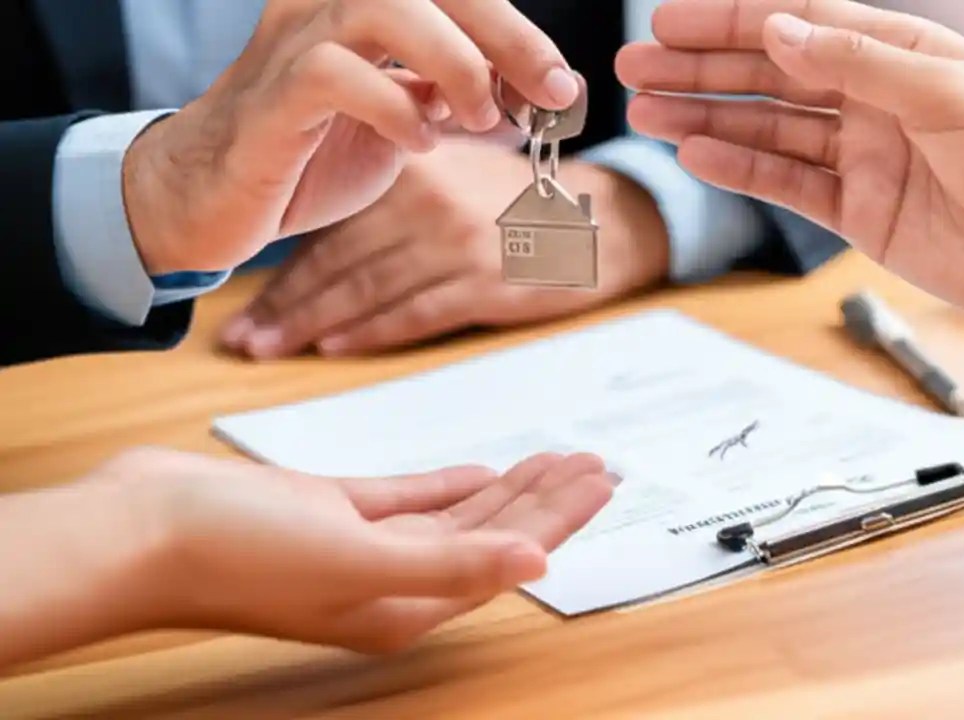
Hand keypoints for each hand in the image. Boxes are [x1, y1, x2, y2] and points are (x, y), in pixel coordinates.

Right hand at [0, 448, 612, 663]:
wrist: (137, 531)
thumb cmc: (238, 554)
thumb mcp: (358, 558)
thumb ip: (453, 560)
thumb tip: (539, 562)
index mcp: (407, 603)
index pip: (506, 556)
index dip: (559, 519)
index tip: (602, 481)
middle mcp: (391, 579)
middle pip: (491, 535)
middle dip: (545, 500)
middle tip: (594, 462)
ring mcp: (359, 544)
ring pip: (456, 515)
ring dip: (507, 488)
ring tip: (555, 459)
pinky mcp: (328, 509)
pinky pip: (408, 498)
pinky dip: (448, 485)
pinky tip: (480, 472)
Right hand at [122, 0, 581, 276]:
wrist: (214, 196)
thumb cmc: (307, 153)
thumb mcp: (403, 123)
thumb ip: (456, 104)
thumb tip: (531, 102)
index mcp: (363, 8)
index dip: (516, 30)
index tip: (561, 84)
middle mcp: (326, 6)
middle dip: (505, 35)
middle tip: (550, 92)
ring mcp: (294, 43)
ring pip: (384, 7)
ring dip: (454, 62)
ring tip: (481, 115)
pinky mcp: (272, 96)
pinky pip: (334, 74)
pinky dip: (393, 106)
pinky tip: (418, 141)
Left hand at [219, 140, 669, 357]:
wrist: (604, 220)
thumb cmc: (524, 204)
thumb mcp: (458, 177)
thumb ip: (397, 200)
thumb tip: (332, 245)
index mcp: (414, 172)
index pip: (333, 227)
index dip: (285, 272)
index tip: (247, 306)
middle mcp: (428, 204)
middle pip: (338, 261)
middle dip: (284, 306)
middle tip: (240, 339)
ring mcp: (457, 243)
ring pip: (366, 289)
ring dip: (312, 324)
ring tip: (270, 350)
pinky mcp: (486, 282)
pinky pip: (414, 311)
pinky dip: (370, 331)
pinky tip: (334, 347)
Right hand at [617, 0, 963, 371]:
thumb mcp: (945, 95)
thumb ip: (857, 64)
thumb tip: (777, 30)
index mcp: (900, 53)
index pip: (799, 25)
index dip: (730, 21)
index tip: (667, 21)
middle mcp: (876, 99)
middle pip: (771, 75)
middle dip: (702, 69)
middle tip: (635, 68)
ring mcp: (866, 156)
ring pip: (770, 129)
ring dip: (709, 118)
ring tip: (648, 111)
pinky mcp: (862, 212)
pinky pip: (789, 184)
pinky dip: (743, 169)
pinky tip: (699, 155)